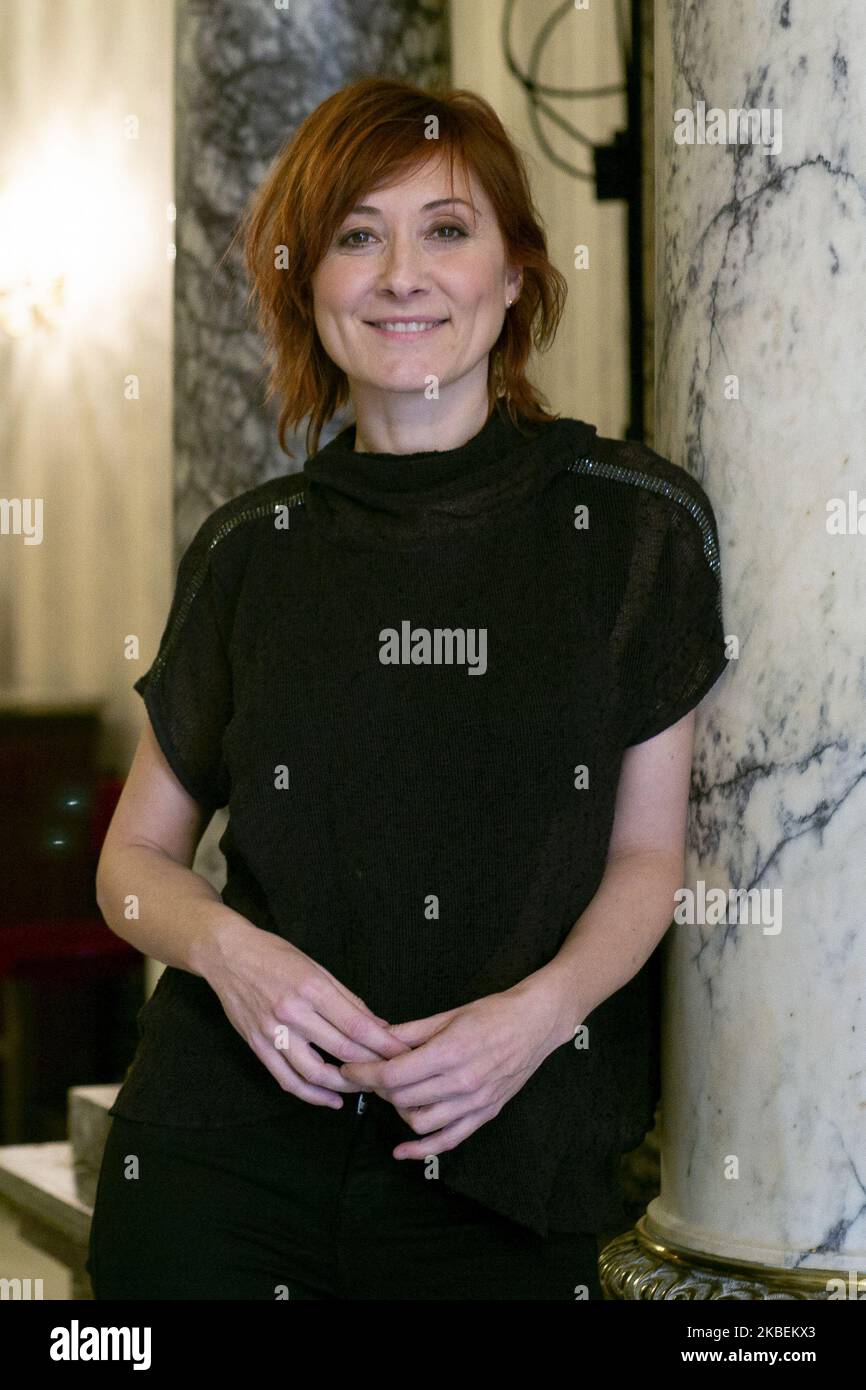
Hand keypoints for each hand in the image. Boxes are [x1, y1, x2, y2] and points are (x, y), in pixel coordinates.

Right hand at [201, 918, 411, 1107]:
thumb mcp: (317, 967)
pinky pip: (287, 1079)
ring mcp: (273, 1032)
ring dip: (345, 1086)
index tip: (404, 1054)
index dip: (384, 1044)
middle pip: (341, 1051)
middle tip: (392, 1075)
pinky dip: (311, 1095)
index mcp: (312, 988)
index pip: (357, 1026)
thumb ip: (347, 999)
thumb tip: (377, 1025)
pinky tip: (331, 1100)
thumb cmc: (275, 954)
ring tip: (365, 1088)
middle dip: (372, 1066)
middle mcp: (292, 1012)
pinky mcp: (258, 1046)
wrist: (227, 954)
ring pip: (315, 1073)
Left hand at [339, 968, 570, 1156]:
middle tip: (368, 1076)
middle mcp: (462, 1082)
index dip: (365, 1073)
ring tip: (393, 1094)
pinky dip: (422, 1149)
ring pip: (420, 1122)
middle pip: (402, 1098)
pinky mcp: (485, 1114)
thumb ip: (410, 1032)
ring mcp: (474, 1102)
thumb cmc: (493, 1013)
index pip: (394, 1074)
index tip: (349, 1068)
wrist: (535, 1024)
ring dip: (398, 1110)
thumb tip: (376, 1039)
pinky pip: (448, 1141)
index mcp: (450, 1052)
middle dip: (377, 1088)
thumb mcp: (448, 1015)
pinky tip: (403, 1150)